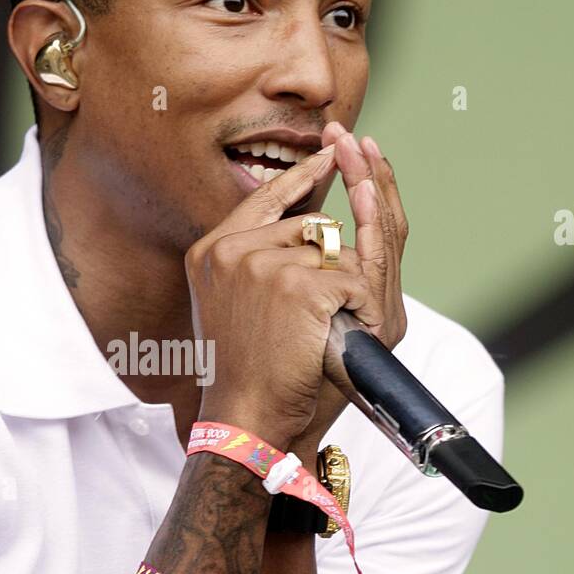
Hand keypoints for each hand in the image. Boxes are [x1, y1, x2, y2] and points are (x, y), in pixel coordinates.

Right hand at [185, 143, 395, 452]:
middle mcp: (232, 249)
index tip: (336, 149)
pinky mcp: (297, 285)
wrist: (249, 424)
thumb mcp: (249, 308)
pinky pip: (355, 279)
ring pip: (339, 253)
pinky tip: (339, 337)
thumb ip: (272, 260)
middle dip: (338, 267)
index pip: (269, 197)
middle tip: (324, 321)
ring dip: (349, 294)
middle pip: (316, 227)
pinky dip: (361, 310)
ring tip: (322, 339)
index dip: (307, 174)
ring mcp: (263, 263)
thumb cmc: (254, 377)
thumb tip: (323, 223)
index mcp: (212, 252)